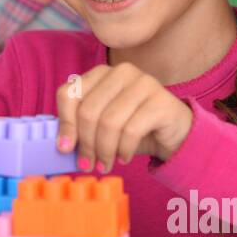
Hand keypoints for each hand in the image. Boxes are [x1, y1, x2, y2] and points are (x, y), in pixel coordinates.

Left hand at [56, 64, 193, 170]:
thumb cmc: (133, 129)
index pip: (69, 93)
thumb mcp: (101, 126)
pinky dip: (123, 150)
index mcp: (101, 72)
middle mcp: (122, 72)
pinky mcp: (161, 101)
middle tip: (88, 164)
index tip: (65, 149)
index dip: (65, 124)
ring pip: (109, 122)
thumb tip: (62, 146)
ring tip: (105, 164)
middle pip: (88, 111)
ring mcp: (144, 83)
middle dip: (86, 144)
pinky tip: (124, 158)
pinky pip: (131, 131)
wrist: (175, 133)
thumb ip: (81, 128)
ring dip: (104, 150)